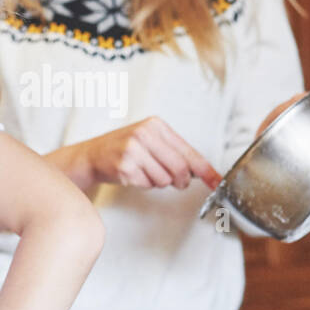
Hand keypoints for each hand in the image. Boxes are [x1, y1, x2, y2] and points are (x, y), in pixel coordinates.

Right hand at [82, 117, 221, 190]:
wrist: (92, 155)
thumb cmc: (123, 148)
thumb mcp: (149, 140)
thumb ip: (173, 152)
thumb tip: (200, 171)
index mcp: (155, 125)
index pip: (188, 150)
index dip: (205, 169)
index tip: (216, 181)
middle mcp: (144, 134)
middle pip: (180, 168)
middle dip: (181, 180)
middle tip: (176, 182)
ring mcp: (133, 150)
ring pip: (165, 179)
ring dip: (159, 182)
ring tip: (145, 172)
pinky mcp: (125, 167)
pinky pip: (148, 184)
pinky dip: (144, 184)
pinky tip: (134, 174)